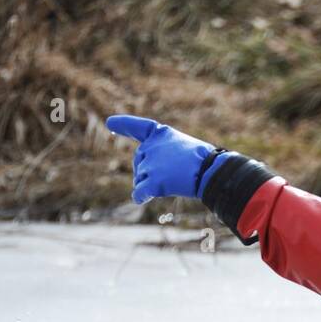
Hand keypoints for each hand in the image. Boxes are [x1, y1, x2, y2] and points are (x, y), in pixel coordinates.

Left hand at [105, 114, 226, 203]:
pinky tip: (141, 198)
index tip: (109, 123)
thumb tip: (144, 182)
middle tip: (171, 175)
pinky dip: (140, 196)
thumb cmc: (204, 161)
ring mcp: (150, 165)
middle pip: (139, 162)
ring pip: (139, 179)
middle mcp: (150, 147)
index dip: (123, 125)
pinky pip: (139, 193)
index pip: (138, 127)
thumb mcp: (183, 149)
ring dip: (150, 184)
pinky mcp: (152, 182)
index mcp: (159, 134)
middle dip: (147, 171)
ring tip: (172, 183)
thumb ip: (164, 156)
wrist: (211, 170)